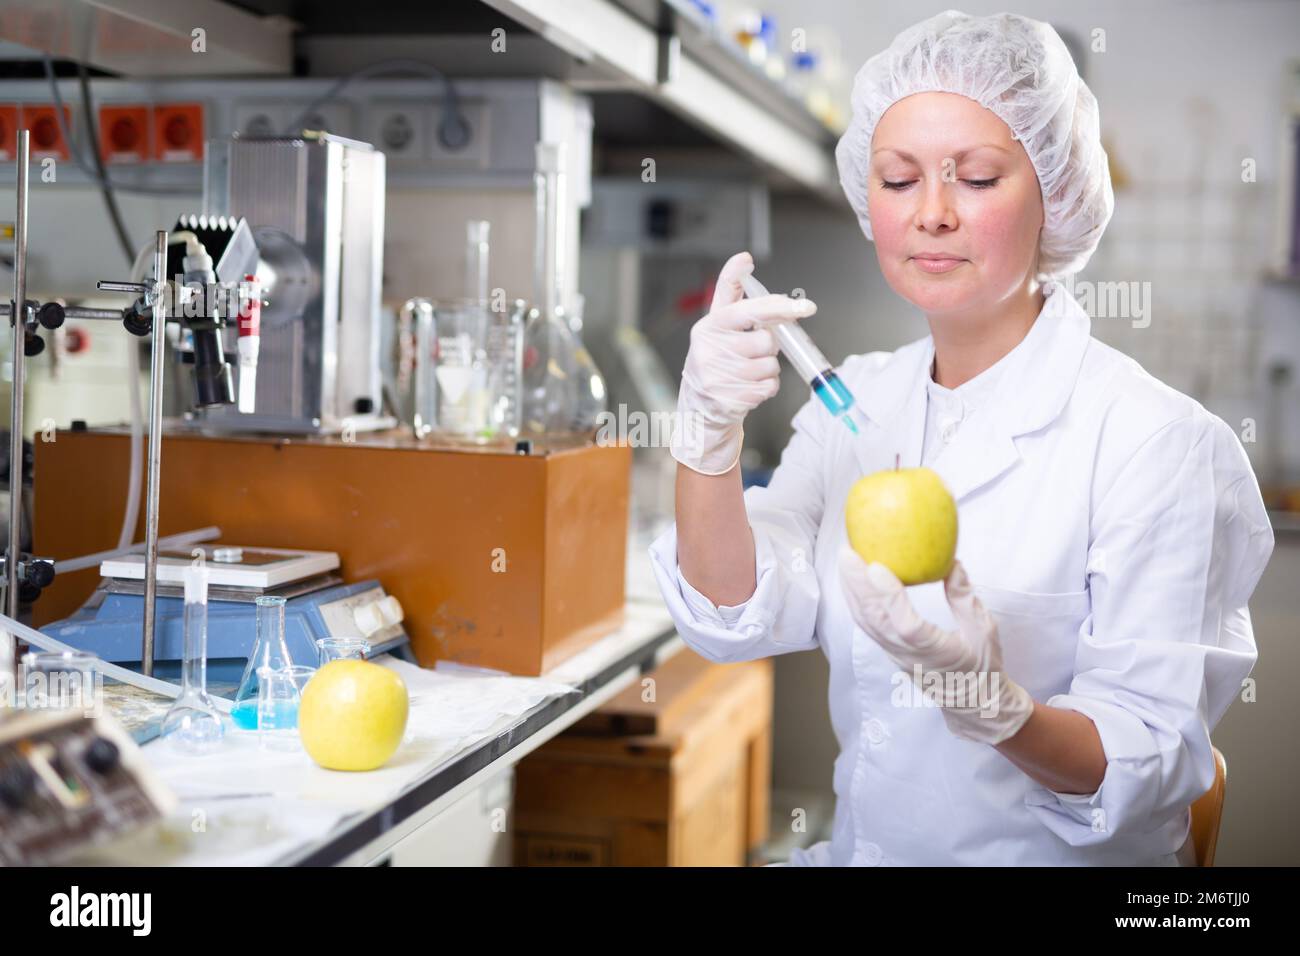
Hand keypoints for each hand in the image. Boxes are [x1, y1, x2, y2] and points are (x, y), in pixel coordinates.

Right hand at [669, 251, 816, 474]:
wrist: (700, 404)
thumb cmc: (715, 357)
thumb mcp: (717, 323)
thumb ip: (732, 291)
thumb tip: (743, 259)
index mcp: (710, 326)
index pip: (749, 311)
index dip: (777, 306)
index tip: (804, 307)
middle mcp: (710, 351)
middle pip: (766, 341)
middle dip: (768, 346)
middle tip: (752, 350)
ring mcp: (719, 377)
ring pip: (771, 365)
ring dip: (768, 368)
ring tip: (748, 371)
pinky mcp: (731, 400)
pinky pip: (770, 387)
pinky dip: (767, 387)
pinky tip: (749, 386)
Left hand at [837, 549, 1033, 745]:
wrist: (971, 699)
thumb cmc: (981, 664)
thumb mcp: (984, 630)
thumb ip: (965, 598)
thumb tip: (952, 563)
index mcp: (936, 652)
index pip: (906, 626)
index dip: (890, 597)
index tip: (877, 568)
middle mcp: (908, 655)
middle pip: (875, 620)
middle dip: (857, 585)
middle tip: (848, 551)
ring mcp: (894, 654)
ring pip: (865, 622)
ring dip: (851, 589)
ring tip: (845, 558)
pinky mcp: (888, 650)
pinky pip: (866, 624)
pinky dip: (856, 599)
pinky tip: (853, 578)